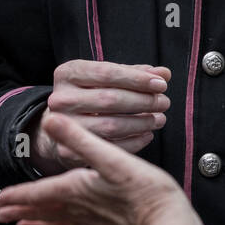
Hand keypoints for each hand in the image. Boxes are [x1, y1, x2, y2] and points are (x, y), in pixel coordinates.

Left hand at [0, 111, 188, 224]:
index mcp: (77, 190)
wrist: (170, 222)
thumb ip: (79, 139)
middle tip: (1, 217)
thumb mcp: (109, 156)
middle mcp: (83, 211)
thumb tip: (51, 119)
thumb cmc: (142, 188)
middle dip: (22, 213)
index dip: (16, 196)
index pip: (38, 194)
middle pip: (45, 212)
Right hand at [31, 59, 170, 172]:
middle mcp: (60, 98)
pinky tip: (147, 135)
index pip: (107, 73)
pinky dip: (134, 142)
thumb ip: (133, 73)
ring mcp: (63, 126)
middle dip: (143, 101)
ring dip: (141, 122)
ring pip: (111, 125)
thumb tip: (163, 73)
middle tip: (164, 102)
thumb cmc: (89, 95)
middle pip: (110, 99)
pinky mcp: (68, 151)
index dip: (137, 79)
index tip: (161, 84)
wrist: (60, 127)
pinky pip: (109, 147)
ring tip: (159, 119)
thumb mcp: (105, 78)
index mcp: (67, 73)